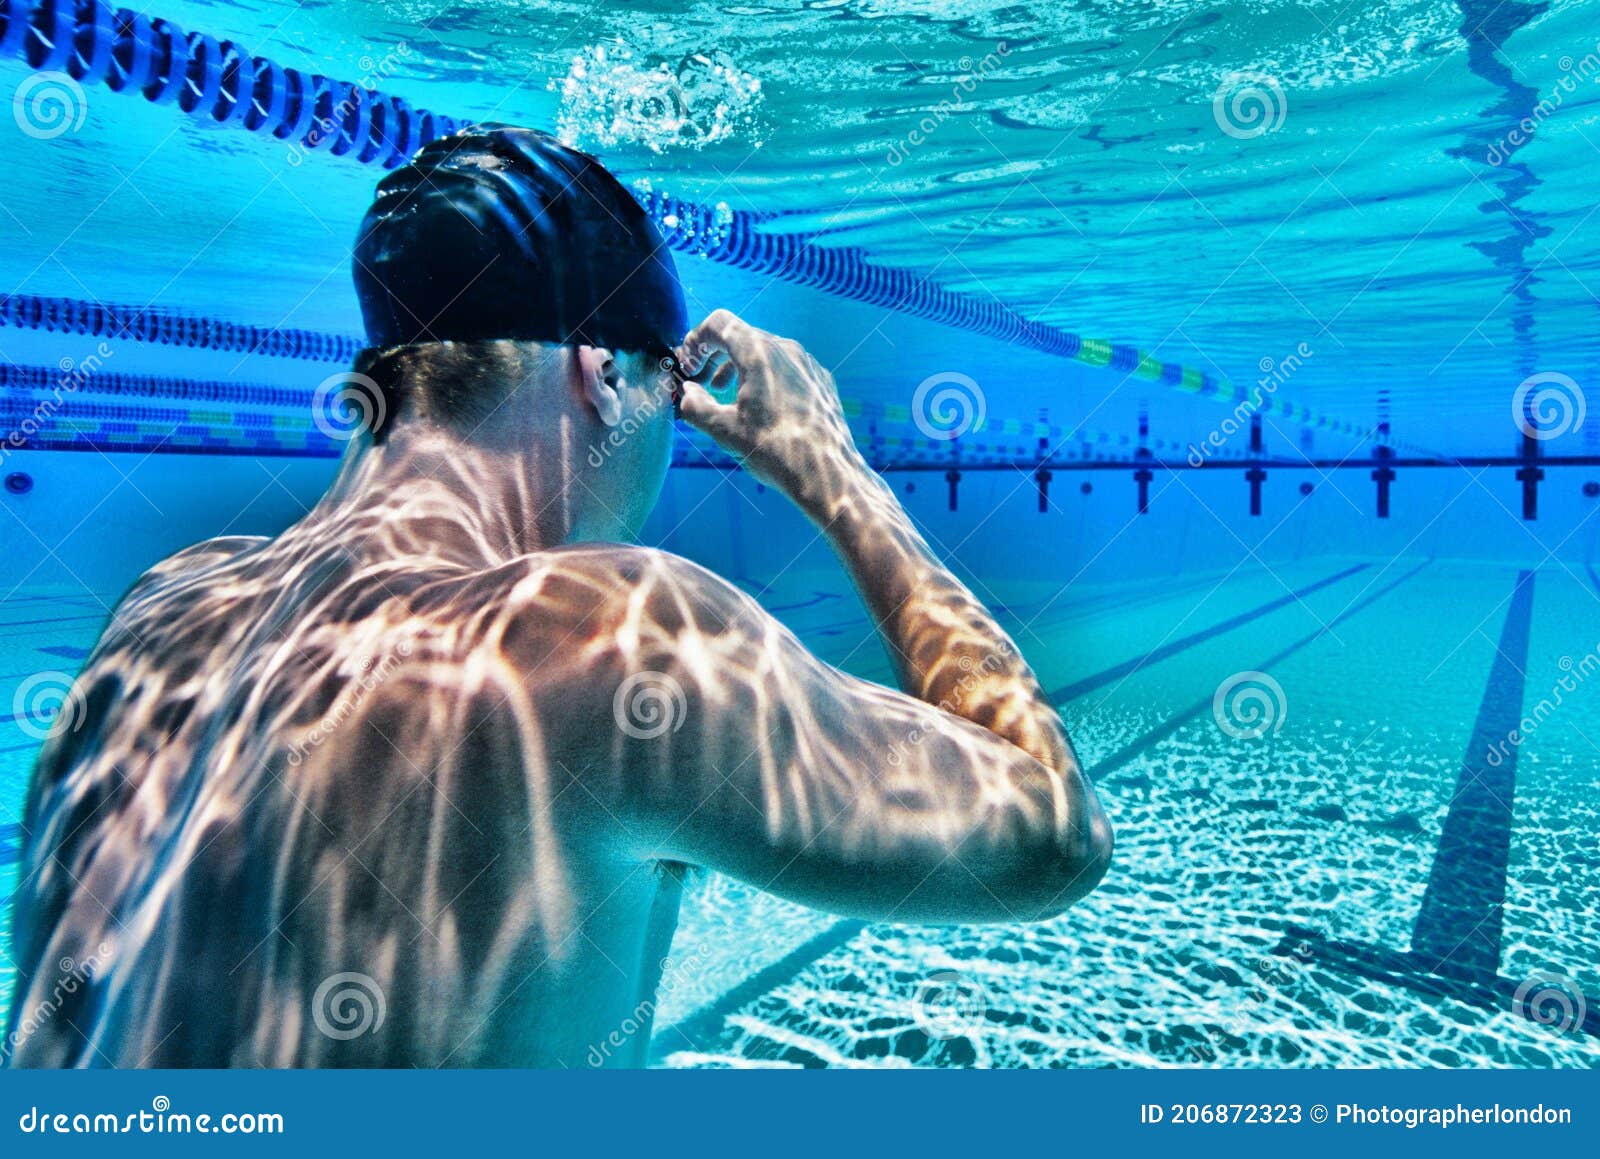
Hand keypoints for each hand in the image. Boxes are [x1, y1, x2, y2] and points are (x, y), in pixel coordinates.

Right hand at [675, 310, 865, 512]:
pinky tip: (762, 406)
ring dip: (738, 366)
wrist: (826, 475)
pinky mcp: (820, 380)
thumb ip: (696, 406)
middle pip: (742, 336)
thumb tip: (687, 393)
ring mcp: (807, 364)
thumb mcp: (724, 430)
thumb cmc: (774, 451)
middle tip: (700, 381)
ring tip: (724, 391)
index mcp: (759, 353)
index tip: (688, 366)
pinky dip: (765, 377)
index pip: (719, 324)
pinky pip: (786, 367)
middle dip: (715, 355)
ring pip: (765, 352)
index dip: (696, 340)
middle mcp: (786, 349)